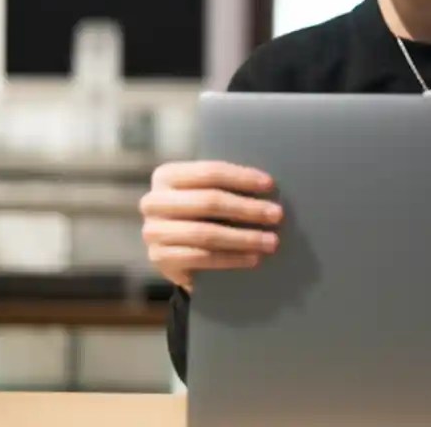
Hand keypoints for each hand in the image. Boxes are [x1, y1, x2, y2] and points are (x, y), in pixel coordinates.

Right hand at [139, 160, 282, 291]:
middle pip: (208, 202)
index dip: (241, 177)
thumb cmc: (202, 215)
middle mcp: (154, 202)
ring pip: (206, 233)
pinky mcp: (159, 258)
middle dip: (247, 208)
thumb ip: (226, 186)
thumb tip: (268, 186)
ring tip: (271, 241)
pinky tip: (253, 258)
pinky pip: (202, 257)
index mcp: (166, 175)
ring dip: (244, 237)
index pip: (208, 172)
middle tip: (276, 215)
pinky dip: (232, 258)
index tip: (269, 185)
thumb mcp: (207, 193)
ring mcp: (153, 232)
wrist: (179, 254)